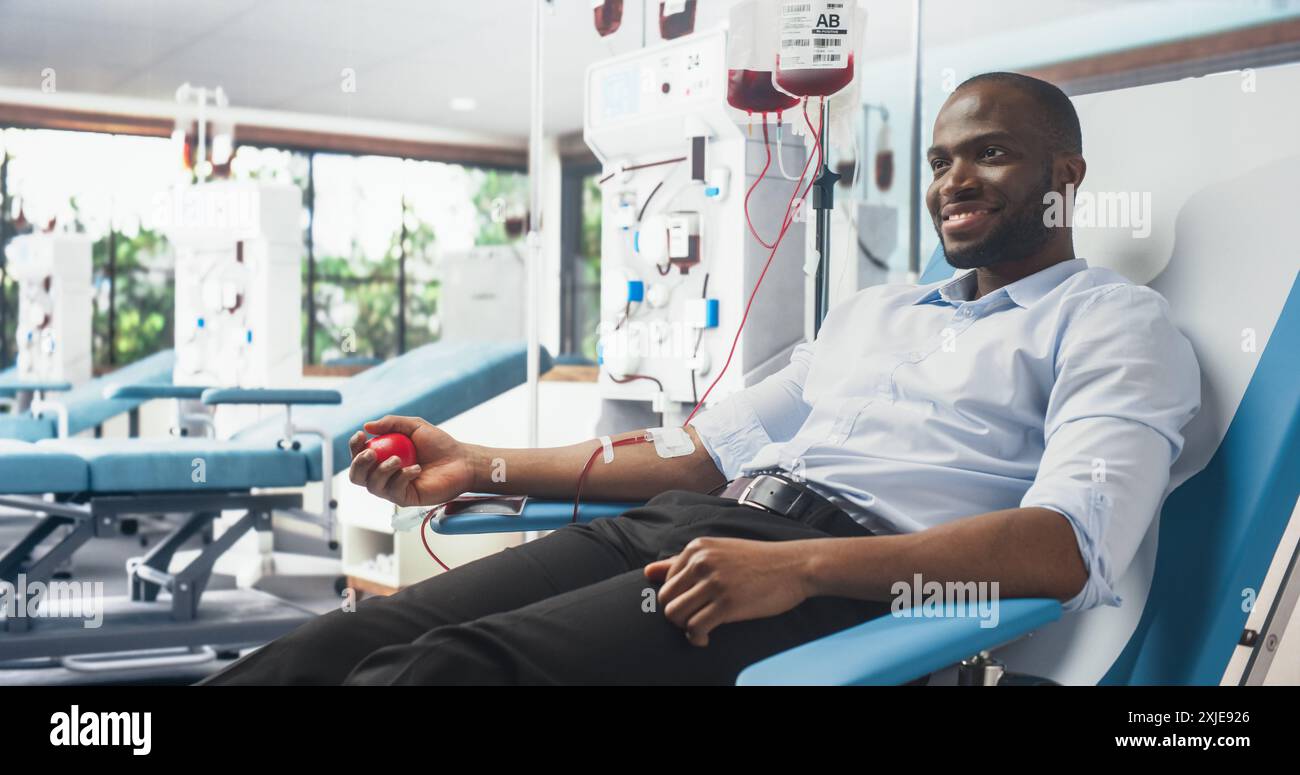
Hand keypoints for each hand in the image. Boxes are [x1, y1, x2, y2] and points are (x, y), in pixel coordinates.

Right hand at [348, 415, 473, 506]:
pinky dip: (402, 478)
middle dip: (359, 464)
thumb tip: (367, 425)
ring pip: (373, 486)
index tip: (361, 435)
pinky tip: (416, 469)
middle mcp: (385, 474)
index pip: (359, 456)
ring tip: (398, 459)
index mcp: (383, 457)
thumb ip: (392, 423)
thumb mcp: (414, 426)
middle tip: (371, 453)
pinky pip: (393, 492)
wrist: (461, 461)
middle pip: (357, 476)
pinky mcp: (406, 498)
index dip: (354, 447)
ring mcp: (394, 488)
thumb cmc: (439, 444)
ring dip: (382, 471)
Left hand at [645, 537, 814, 646]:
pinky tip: (706, 637)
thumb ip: (680, 562)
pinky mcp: (727, 603)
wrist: (794, 565)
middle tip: (695, 620)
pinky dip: (696, 638)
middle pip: (665, 600)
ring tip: (700, 629)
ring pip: (675, 614)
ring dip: (685, 628)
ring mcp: (714, 582)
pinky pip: (694, 627)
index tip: (695, 606)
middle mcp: (702, 562)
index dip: (677, 599)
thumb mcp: (717, 552)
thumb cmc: (757, 561)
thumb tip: (648, 572)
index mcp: (697, 548)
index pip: (665, 582)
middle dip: (677, 616)